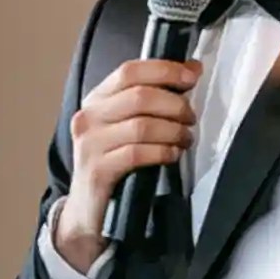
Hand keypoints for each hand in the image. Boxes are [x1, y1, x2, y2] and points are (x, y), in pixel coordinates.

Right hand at [54, 58, 199, 271]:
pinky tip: (172, 154)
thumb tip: (192, 68)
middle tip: (190, 118)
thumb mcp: (126, 124)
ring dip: (173, 130)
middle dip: (174, 104)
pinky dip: (162, 151)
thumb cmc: (114, 161)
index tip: (192, 75)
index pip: (129, 71)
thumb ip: (153, 96)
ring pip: (142, 126)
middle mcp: (88, 117)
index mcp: (95, 99)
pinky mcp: (97, 170)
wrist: (88, 210)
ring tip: (185, 138)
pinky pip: (138, 153)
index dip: (164, 69)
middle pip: (139, 97)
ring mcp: (90, 144)